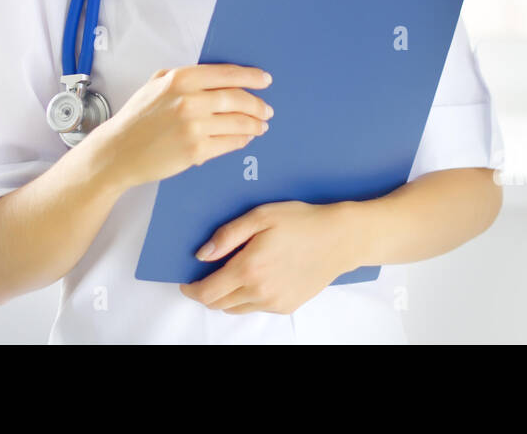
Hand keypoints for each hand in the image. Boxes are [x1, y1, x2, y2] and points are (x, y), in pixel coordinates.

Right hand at [90, 64, 274, 188]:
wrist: (119, 151)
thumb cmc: (137, 118)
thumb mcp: (156, 84)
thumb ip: (183, 76)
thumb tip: (216, 76)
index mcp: (181, 79)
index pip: (227, 74)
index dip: (251, 76)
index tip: (265, 80)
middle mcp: (190, 100)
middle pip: (238, 99)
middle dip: (258, 105)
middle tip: (267, 110)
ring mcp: (194, 126)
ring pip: (238, 123)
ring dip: (255, 125)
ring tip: (261, 126)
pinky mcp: (196, 150)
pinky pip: (230, 143)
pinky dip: (242, 140)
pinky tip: (245, 138)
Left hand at [178, 201, 355, 314]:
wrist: (340, 239)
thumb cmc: (301, 221)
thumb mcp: (261, 216)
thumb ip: (227, 235)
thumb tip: (201, 255)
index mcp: (249, 269)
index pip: (207, 292)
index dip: (191, 289)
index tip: (186, 280)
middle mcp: (259, 291)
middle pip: (218, 304)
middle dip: (206, 292)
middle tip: (206, 275)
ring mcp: (274, 302)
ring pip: (235, 309)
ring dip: (226, 296)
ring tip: (230, 274)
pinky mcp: (286, 306)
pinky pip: (255, 308)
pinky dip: (247, 298)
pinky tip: (255, 277)